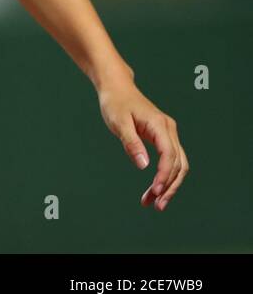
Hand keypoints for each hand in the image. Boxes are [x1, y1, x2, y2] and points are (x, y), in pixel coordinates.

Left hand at [98, 78, 188, 210]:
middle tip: (156, 206)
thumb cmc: (115, 103)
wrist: (116, 88)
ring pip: (177, 165)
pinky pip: (169, 160)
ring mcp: (168, 134)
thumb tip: (144, 166)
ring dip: (168, 185)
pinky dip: (164, 176)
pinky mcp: (162, 138)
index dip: (164, 175)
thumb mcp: (118, 123)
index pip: (169, 155)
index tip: (154, 191)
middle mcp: (169, 130)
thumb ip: (131, 144)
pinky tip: (154, 189)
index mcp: (160, 125)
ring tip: (154, 203)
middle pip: (178, 164)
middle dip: (169, 186)